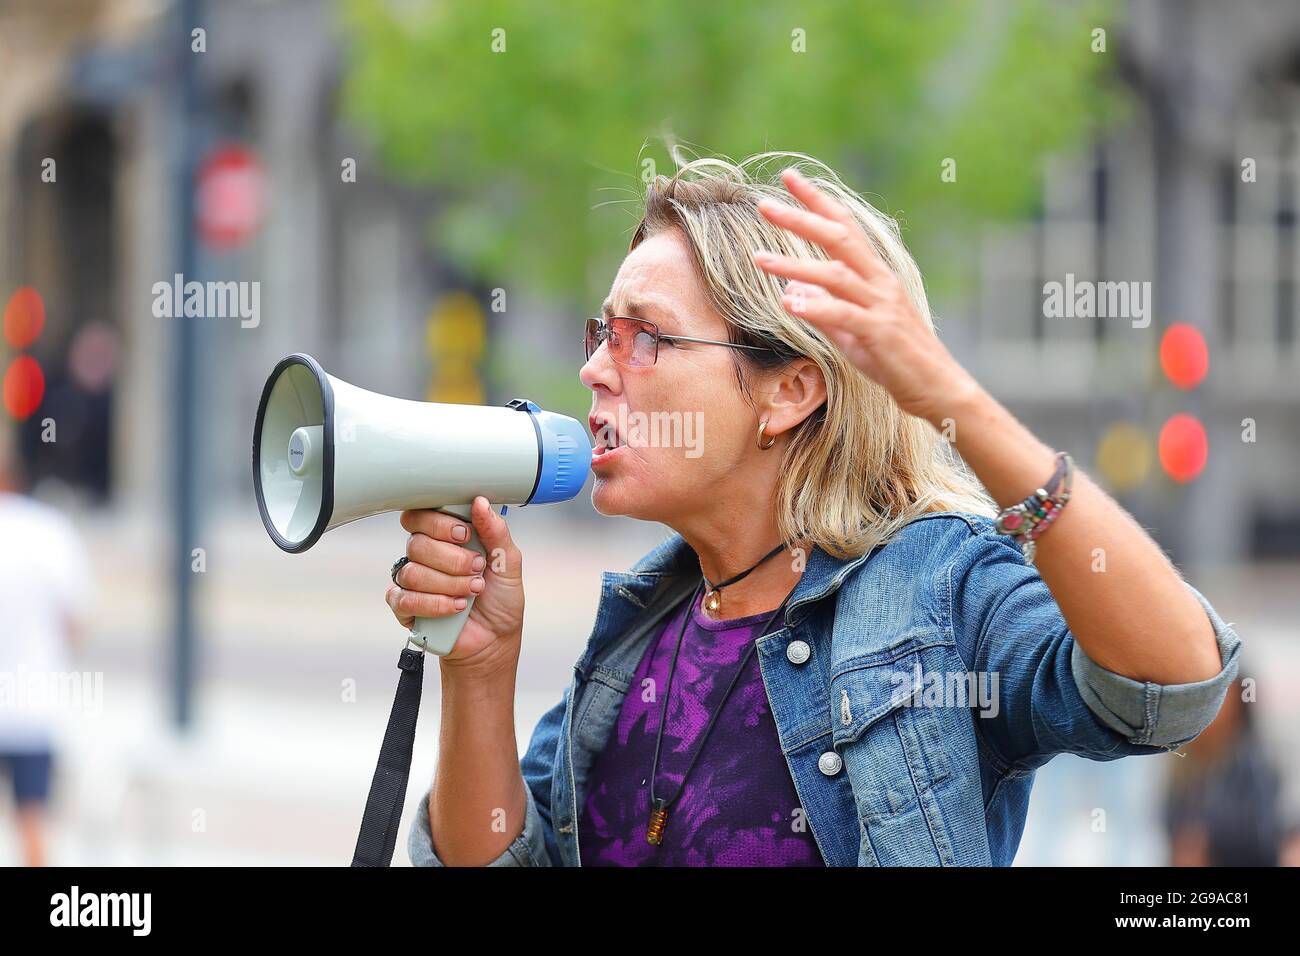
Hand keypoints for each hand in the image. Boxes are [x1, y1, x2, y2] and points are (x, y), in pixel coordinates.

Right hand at [385, 496, 524, 672]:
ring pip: (413, 572)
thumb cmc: (500, 599)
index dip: (439, 522)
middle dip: (452, 559)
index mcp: (445, 537)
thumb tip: (480, 501)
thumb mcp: (508, 561)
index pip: (421, 515)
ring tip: (472, 592)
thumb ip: (495, 531)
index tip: (465, 534)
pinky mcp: (405, 608)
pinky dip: (435, 604)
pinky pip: (405, 600)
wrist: (496, 640)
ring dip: (449, 584)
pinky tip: (456, 607)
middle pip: (416, 543)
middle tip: (477, 569)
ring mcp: (412, 582)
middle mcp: (424, 556)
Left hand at [752, 167, 980, 424]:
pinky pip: (844, 315)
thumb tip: (789, 293)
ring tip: (759, 259)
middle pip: (838, 239)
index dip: (817, 201)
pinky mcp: (880, 333)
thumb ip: (822, 309)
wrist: (935, 387)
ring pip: (835, 275)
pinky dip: (816, 307)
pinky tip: (789, 304)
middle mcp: (879, 282)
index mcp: (874, 274)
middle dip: (801, 219)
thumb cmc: (894, 359)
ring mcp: (881, 305)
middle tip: (764, 204)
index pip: (844, 226)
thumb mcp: (851, 331)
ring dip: (795, 265)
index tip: (789, 177)